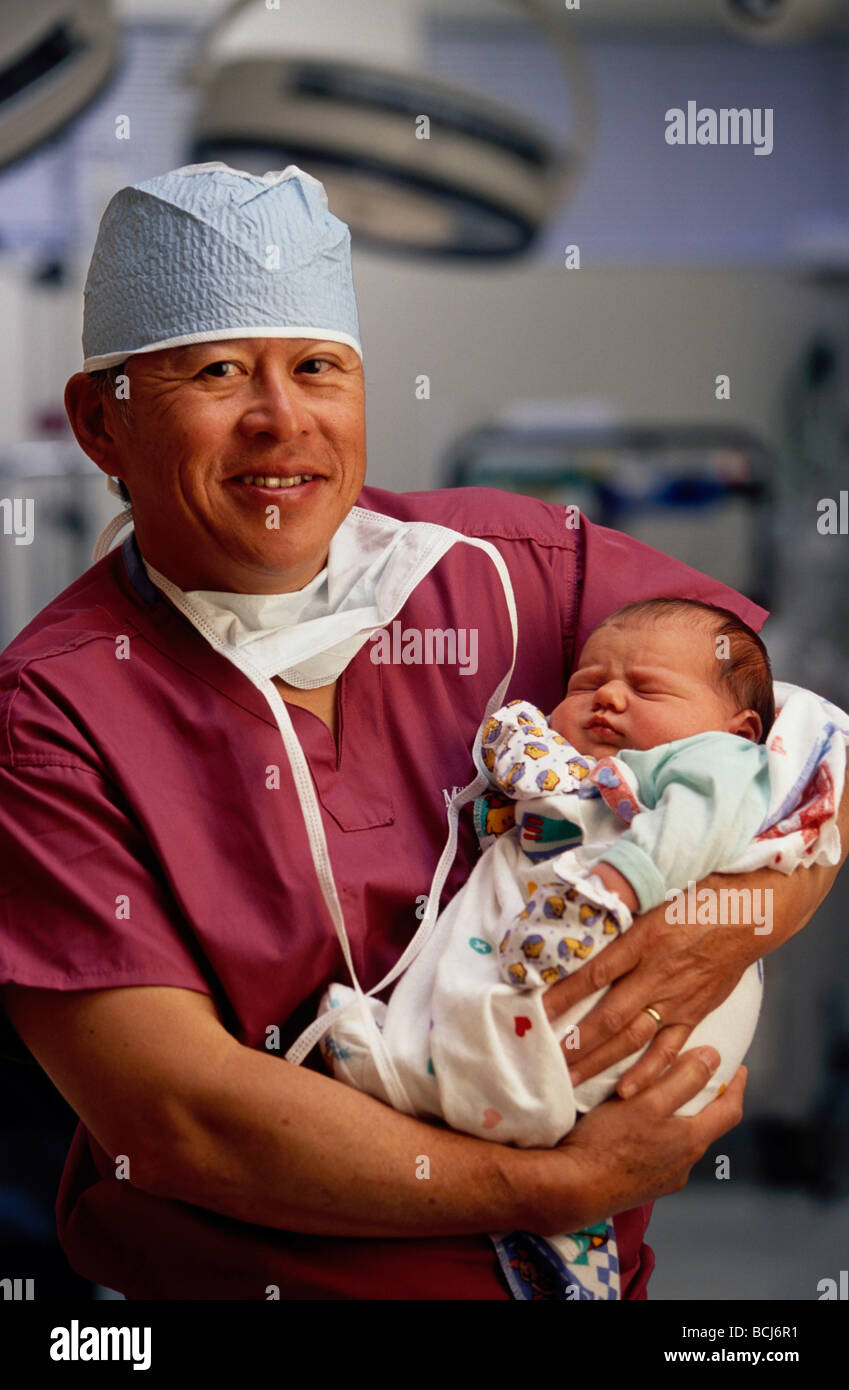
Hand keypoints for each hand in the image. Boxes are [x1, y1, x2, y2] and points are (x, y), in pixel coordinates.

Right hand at [530, 1050, 746, 1236]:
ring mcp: (664, 1180)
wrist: (572, 1189)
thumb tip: (714, 1058)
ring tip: (660, 1099)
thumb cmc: (608, 1141)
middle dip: (705, 1101)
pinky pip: (660, 1157)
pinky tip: (636, 1130)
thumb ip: (682, 1079)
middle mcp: (685, 1165)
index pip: (730, 1111)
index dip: (737, 1086)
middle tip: (696, 1076)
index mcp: (692, 1141)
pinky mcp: (642, 1188)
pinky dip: (658, 1137)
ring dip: (678, 1120)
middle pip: (706, 1126)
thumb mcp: (646, 1100)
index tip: (738, 1068)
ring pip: (681, 1142)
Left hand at [543, 890, 755, 1096]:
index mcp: (643, 940)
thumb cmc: (700, 897)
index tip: (535, 1010)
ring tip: (570, 1079)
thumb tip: (585, 899)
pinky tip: (626, 1091)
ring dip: (599, 1061)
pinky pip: (669, 1049)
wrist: (750, 915)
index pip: (593, 974)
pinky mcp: (694, 1013)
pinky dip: (648, 1072)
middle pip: (608, 1017)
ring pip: (631, 1038)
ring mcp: (676, 999)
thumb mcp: (655, 892)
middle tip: (543, 1061)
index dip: (562, 994)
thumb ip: (620, 903)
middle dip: (574, 1042)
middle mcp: (656, 975)